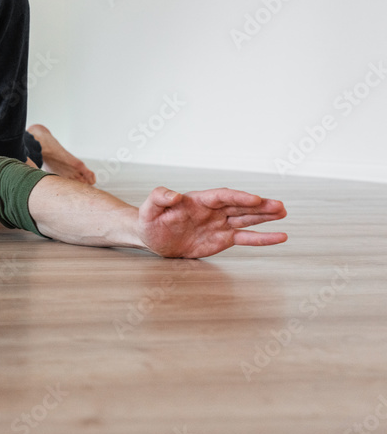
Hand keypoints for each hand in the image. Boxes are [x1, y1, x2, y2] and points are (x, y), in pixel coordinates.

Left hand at [137, 187, 287, 258]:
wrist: (153, 238)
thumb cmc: (151, 220)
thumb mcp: (150, 208)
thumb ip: (160, 198)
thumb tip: (174, 195)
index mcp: (199, 200)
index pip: (222, 196)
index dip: (239, 197)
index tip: (255, 199)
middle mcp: (213, 210)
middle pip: (240, 206)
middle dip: (259, 206)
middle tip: (279, 206)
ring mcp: (220, 224)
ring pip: (246, 219)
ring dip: (265, 217)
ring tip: (283, 213)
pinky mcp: (223, 239)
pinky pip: (245, 237)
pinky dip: (262, 238)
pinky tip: (279, 236)